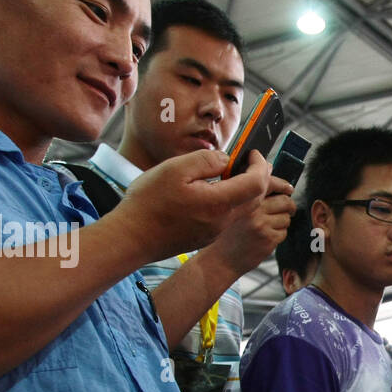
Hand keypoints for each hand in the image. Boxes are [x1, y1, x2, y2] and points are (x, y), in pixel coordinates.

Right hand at [114, 148, 269, 262]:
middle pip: (254, 198)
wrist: (131, 237)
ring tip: (232, 173)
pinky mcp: (206, 237)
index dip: (260, 166)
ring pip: (241, 209)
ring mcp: (215, 232)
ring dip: (243, 190)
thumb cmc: (149, 203)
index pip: (256, 184)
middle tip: (249, 161)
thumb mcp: (176, 169)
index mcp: (219, 203)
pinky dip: (229, 201)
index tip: (253, 153)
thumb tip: (226, 160)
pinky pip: (227, 217)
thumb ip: (206, 160)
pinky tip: (215, 191)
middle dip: (257, 177)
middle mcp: (222, 221)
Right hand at [204, 172, 295, 275]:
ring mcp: (261, 224)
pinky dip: (278, 234)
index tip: (288, 186)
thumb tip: (270, 169)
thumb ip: (250, 191)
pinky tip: (266, 236)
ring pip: (286, 217)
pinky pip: (284, 232)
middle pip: (285, 200)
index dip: (282, 183)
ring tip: (270, 225)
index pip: (269, 182)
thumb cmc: (227, 232)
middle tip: (288, 209)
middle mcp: (253, 209)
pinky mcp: (268, 239)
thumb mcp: (232, 207)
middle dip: (289, 205)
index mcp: (244, 198)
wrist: (221, 259)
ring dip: (282, 221)